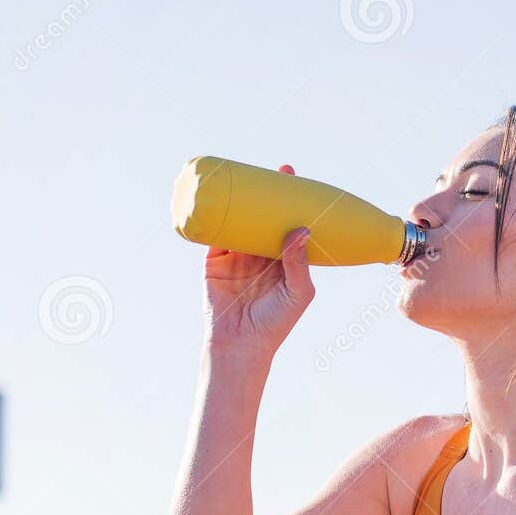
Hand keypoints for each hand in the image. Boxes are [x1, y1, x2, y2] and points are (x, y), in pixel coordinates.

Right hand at [203, 164, 316, 352]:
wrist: (241, 344)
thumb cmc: (276, 322)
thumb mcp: (297, 293)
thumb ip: (298, 263)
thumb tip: (301, 230)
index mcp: (284, 260)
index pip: (289, 224)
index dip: (293, 203)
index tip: (296, 181)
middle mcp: (261, 254)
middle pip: (266, 217)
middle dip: (270, 194)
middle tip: (278, 171)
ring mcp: (237, 255)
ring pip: (241, 220)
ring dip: (243, 200)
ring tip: (249, 177)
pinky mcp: (215, 260)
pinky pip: (215, 233)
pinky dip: (216, 216)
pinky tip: (218, 197)